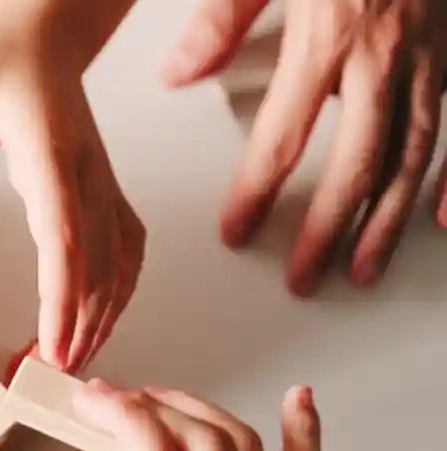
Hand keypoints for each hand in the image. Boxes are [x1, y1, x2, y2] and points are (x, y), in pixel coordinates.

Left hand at [0, 0, 144, 372]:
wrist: (46, 34)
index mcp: (49, 153)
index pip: (64, 233)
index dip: (62, 294)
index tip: (52, 344)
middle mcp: (88, 174)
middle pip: (97, 265)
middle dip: (77, 327)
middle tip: (45, 379)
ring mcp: (105, 184)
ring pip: (118, 265)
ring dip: (99, 319)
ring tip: (66, 366)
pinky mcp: (107, 192)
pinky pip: (125, 253)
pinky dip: (114, 295)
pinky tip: (95, 323)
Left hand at [162, 0, 446, 295]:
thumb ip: (221, 21)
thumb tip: (176, 76)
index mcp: (331, 35)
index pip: (285, 136)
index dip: (258, 192)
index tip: (236, 233)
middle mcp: (386, 54)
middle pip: (357, 163)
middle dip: (327, 230)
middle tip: (302, 278)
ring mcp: (431, 55)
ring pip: (413, 156)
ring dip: (386, 221)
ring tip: (361, 268)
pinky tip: (441, 221)